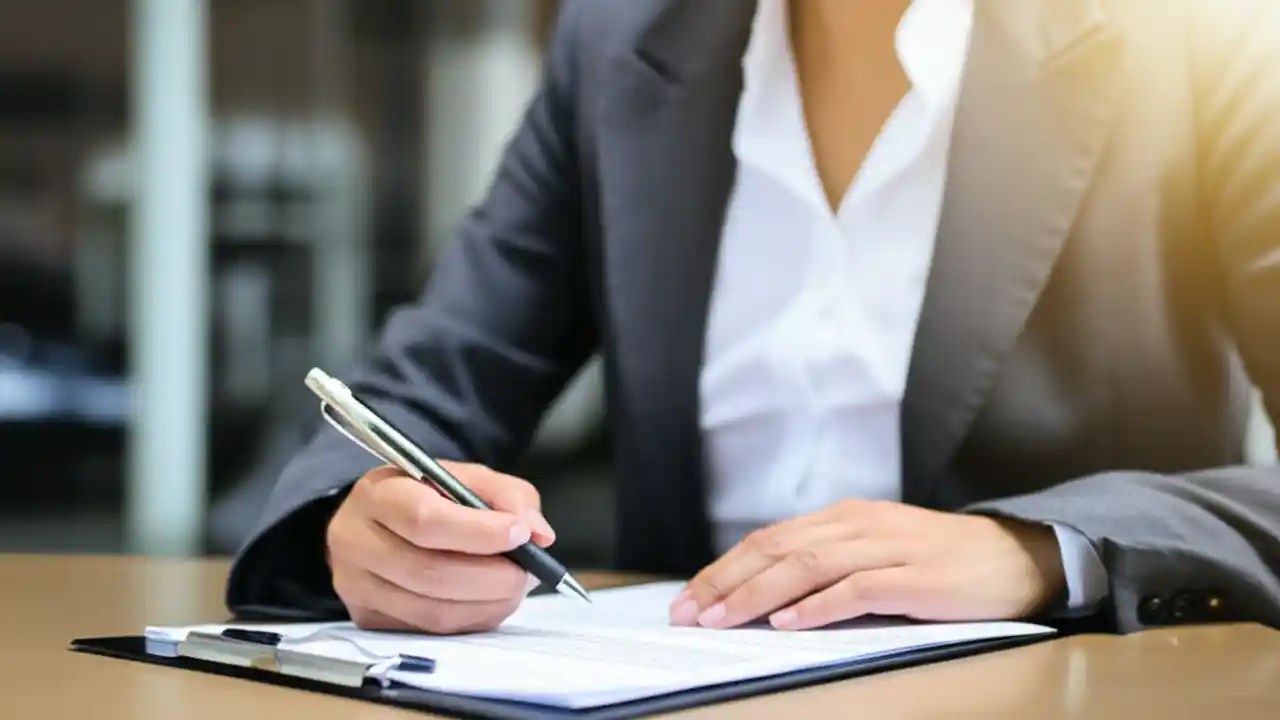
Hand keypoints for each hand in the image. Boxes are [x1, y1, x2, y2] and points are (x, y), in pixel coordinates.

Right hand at [327, 463, 555, 633]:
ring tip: (513, 586)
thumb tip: (538, 534)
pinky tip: (488, 602)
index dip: (478, 532)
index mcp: (377, 494)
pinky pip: (429, 630)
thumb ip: (507, 496)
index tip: (519, 534)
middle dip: (491, 576)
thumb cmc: (426, 496)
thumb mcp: (466, 479)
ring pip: (431, 611)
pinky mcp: (367, 619)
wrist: (377, 523)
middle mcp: (354, 541)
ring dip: (487, 604)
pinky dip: (471, 619)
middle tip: (526, 571)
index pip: (424, 520)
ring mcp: (355, 586)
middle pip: (429, 572)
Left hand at [670, 500, 1064, 629]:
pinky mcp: (913, 578)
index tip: (687, 598)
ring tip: (721, 619)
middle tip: (687, 613)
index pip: (769, 540)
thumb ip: (828, 562)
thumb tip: (767, 593)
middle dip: (725, 582)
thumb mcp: (876, 550)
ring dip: (757, 595)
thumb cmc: (939, 561)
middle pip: (776, 549)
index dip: (724, 568)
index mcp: (844, 518)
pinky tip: (788, 624)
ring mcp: (886, 548)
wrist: (1015, 555)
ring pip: (806, 566)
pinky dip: (818, 606)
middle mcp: (857, 525)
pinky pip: (856, 589)